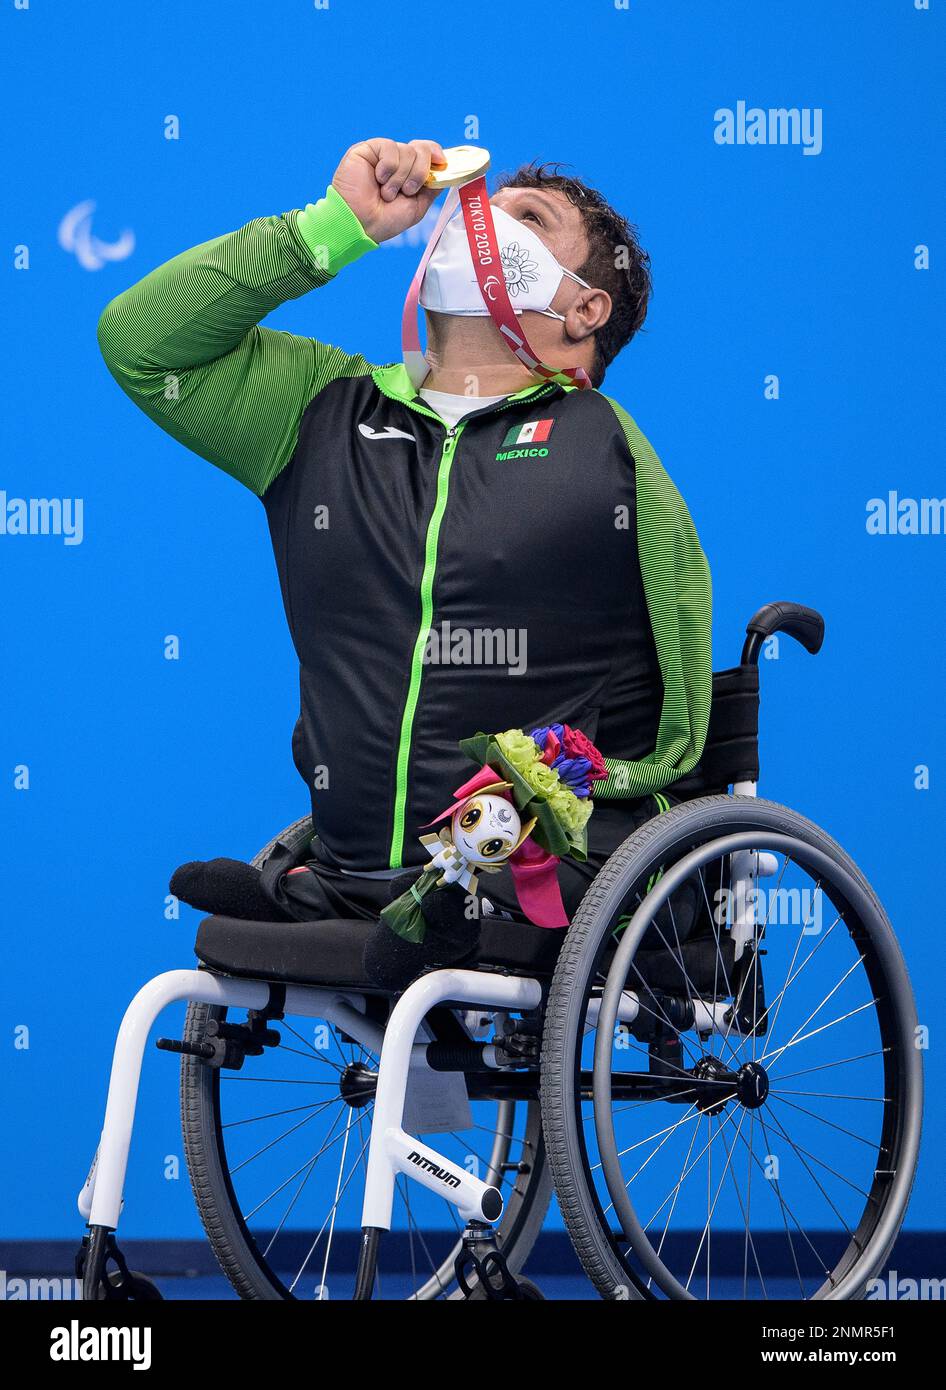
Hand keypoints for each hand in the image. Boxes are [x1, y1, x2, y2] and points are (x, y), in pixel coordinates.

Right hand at [332, 137, 446, 243]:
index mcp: (408, 174)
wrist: (360, 223)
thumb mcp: (417, 207)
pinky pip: (390, 147)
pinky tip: (379, 178)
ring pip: (407, 150)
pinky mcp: (368, 149)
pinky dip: (389, 166)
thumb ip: (432, 188)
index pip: (427, 152)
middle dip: (419, 172)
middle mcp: (396, 162)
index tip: (442, 162)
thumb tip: (444, 170)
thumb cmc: (385, 220)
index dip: (436, 153)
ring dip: (401, 176)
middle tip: (407, 191)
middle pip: (421, 150)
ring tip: (387, 192)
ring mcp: (382, 155)